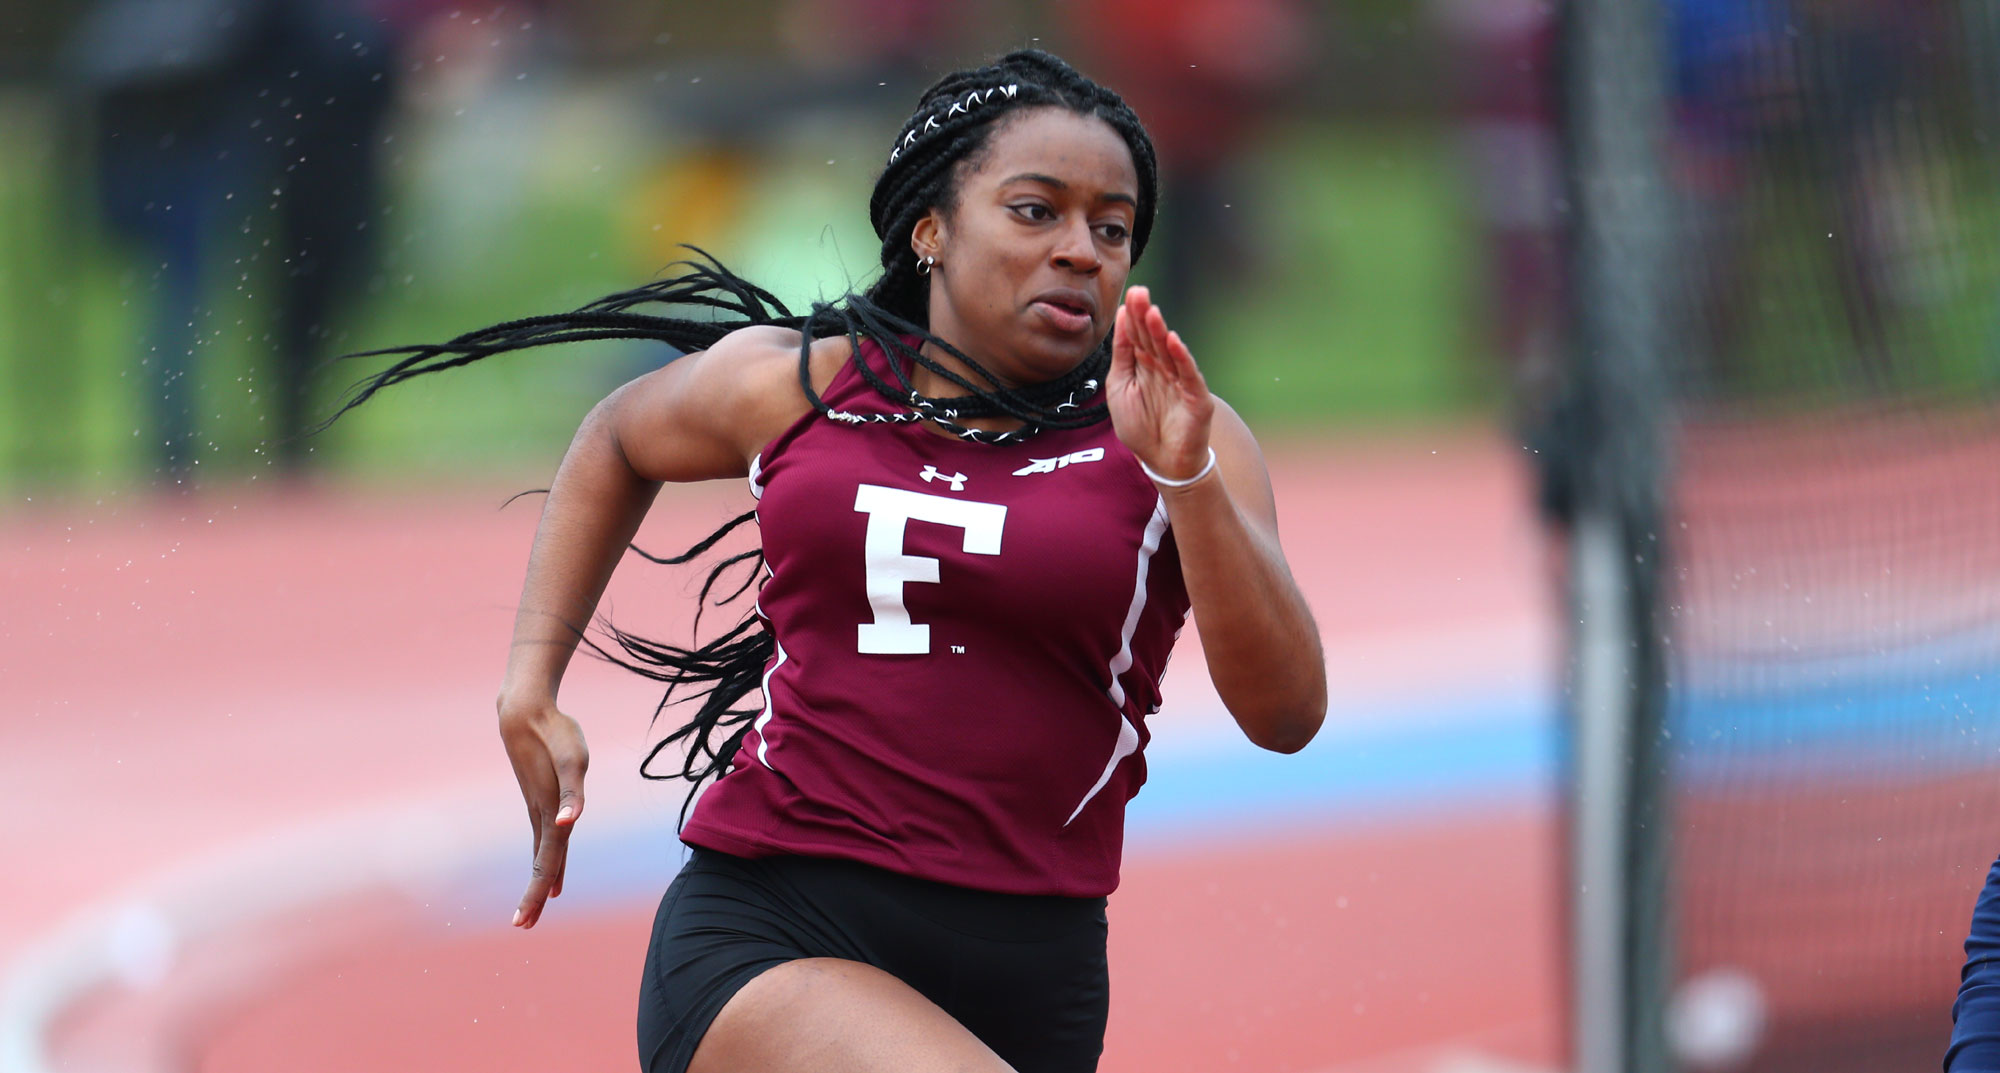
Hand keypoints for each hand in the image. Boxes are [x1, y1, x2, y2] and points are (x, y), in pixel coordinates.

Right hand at [497, 701, 588, 927]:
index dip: (538, 891)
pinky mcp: (539, 797)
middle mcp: (544, 814)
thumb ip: (573, 793)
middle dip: (534, 896)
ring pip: (542, 851)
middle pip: (542, 863)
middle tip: (524, 926)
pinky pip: (544, 835)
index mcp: (552, 812)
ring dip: (540, 879)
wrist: (526, 713)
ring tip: (538, 906)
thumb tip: (568, 823)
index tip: (524, 921)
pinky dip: (547, 855)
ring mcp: (539, 807)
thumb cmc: (555, 734)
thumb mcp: (573, 760)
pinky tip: (550, 861)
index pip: (547, 861)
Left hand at [1107, 287, 1215, 481]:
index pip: (1137, 336)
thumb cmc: (1141, 427)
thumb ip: (1121, 354)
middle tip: (1139, 292)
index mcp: (1144, 365)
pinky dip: (1182, 359)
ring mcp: (1181, 382)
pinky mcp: (1197, 399)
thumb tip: (1121, 317)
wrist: (1161, 462)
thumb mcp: (1119, 387)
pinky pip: (1189, 376)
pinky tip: (1173, 342)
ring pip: (1169, 353)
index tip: (1129, 293)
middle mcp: (1163, 369)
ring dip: (1160, 332)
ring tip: (1151, 312)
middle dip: (1145, 316)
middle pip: (1153, 338)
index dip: (1132, 317)